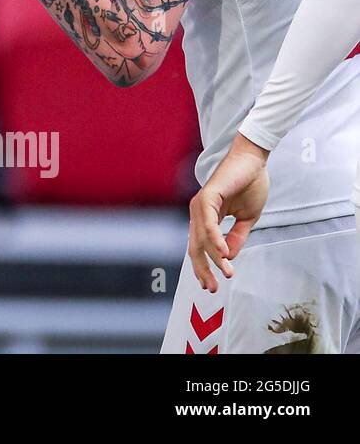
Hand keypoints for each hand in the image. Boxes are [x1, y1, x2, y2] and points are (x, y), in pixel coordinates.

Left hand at [187, 134, 269, 292]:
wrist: (254, 162)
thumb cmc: (250, 185)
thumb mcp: (247, 219)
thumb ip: (237, 237)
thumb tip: (228, 257)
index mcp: (205, 217)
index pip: (199, 247)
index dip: (203, 267)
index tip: (211, 285)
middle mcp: (198, 212)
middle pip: (195, 247)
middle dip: (203, 269)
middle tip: (212, 288)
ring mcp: (200, 204)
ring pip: (202, 238)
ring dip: (214, 258)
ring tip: (227, 273)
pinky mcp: (208, 196)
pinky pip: (209, 223)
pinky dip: (215, 239)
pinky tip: (223, 253)